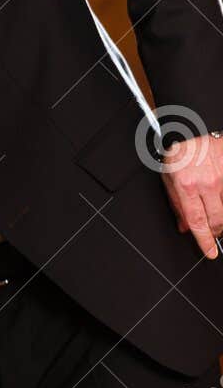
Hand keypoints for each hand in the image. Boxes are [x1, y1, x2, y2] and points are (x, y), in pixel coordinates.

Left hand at [162, 133, 222, 258]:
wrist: (195, 135)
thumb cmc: (179, 157)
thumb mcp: (169, 181)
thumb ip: (177, 206)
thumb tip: (184, 228)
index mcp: (187, 186)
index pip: (197, 221)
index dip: (204, 240)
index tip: (210, 252)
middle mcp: (207, 183)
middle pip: (217, 219)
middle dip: (215, 232)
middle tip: (212, 234)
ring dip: (221, 219)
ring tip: (215, 217)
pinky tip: (219, 202)